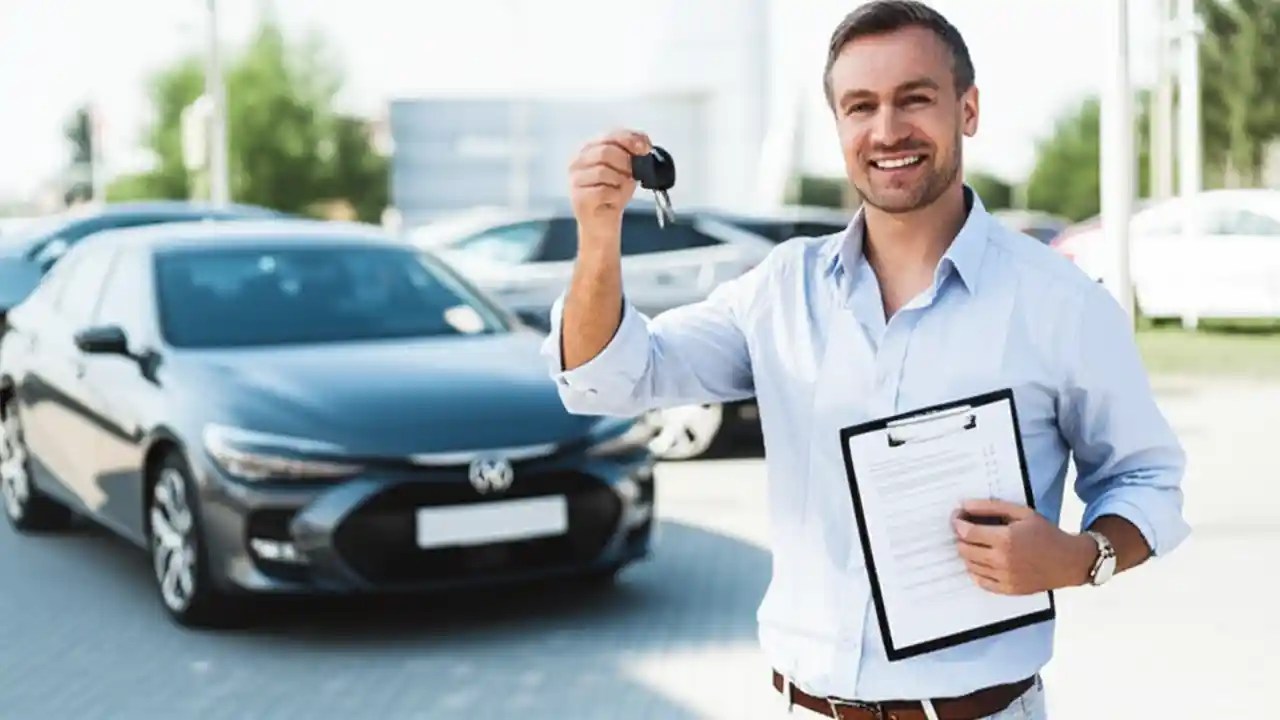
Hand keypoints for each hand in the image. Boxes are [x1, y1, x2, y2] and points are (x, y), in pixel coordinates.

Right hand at [568, 129, 650, 239]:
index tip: (645, 149)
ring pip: (603, 172)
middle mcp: (577, 161)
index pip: (610, 135)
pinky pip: (602, 191)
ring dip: (620, 182)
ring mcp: (574, 180)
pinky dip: (614, 196)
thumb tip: (644, 144)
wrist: (603, 222)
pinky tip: (612, 200)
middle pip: (605, 151)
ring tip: (619, 190)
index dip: (630, 140)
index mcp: (588, 149)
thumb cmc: (613, 193)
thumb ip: (633, 152)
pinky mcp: (578, 198)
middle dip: (626, 163)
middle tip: (633, 175)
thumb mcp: (628, 169)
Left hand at [952, 499, 1097, 594]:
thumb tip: (965, 505)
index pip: (967, 533)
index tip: (958, 517)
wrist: (1068, 561)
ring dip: (967, 553)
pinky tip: (983, 560)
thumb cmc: (1046, 533)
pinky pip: (980, 581)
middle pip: (964, 549)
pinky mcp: (1008, 589)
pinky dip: (976, 570)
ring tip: (977, 544)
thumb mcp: (1021, 512)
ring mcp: (1004, 577)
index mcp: (1005, 539)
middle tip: (967, 530)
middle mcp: (1002, 560)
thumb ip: (991, 507)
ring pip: (970, 565)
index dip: (958, 523)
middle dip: (961, 537)